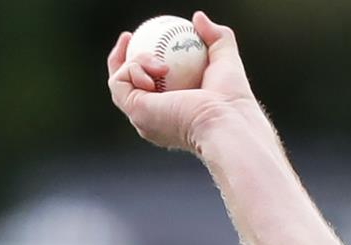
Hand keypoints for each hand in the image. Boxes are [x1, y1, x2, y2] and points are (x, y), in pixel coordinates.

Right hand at [106, 11, 260, 152]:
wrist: (226, 120)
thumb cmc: (231, 99)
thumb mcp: (225, 60)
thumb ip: (216, 37)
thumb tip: (198, 17)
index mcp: (174, 111)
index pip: (149, 85)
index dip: (141, 61)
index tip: (143, 38)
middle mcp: (155, 118)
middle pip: (126, 85)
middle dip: (121, 61)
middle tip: (128, 37)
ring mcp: (143, 117)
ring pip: (121, 80)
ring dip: (136, 61)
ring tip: (161, 64)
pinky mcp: (135, 112)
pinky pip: (119, 81)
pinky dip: (133, 68)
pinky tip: (157, 68)